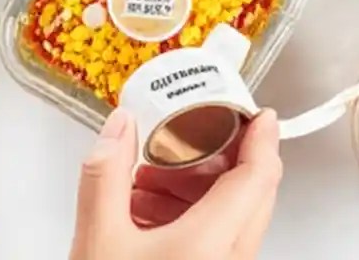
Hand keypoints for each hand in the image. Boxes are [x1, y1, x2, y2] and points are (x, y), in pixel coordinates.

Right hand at [70, 108, 282, 259]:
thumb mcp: (96, 237)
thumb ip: (107, 173)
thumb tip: (120, 128)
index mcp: (211, 244)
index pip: (259, 177)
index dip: (262, 139)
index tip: (257, 114)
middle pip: (252, 196)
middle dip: (220, 160)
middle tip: (191, 137)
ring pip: (235, 221)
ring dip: (199, 191)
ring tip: (148, 182)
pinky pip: (219, 243)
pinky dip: (192, 219)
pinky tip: (147, 216)